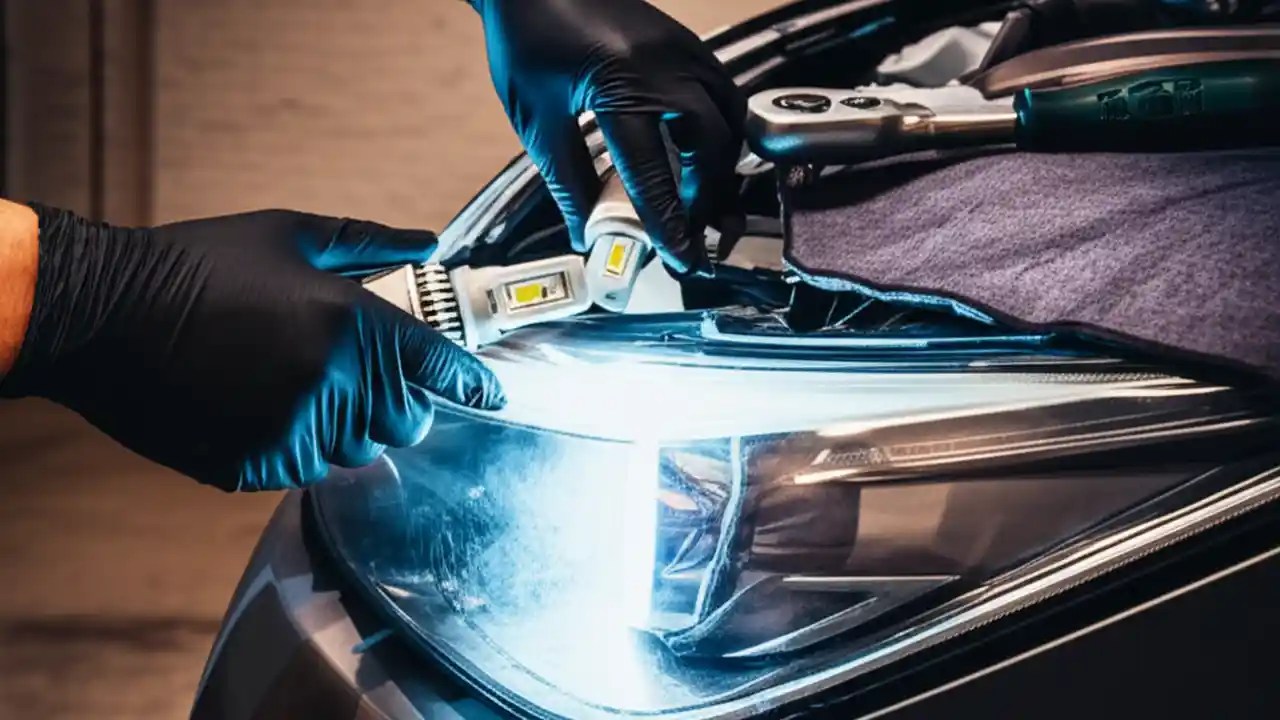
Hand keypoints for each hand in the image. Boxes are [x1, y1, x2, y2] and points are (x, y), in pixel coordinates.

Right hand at [1, 205, 504, 490]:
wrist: (105, 317)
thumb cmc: (199, 267)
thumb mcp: (291, 236)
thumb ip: (371, 243)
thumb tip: (428, 243)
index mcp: (352, 324)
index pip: (440, 368)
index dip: (474, 383)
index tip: (493, 394)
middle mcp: (334, 382)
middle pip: (406, 422)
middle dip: (395, 404)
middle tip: (359, 375)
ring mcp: (294, 430)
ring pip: (357, 451)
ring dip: (345, 427)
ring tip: (296, 384)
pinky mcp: (257, 465)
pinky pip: (307, 469)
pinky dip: (299, 447)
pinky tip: (260, 405)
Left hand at [474, 0, 744, 275]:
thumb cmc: (527, 37)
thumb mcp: (537, 119)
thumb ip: (565, 181)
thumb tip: (586, 232)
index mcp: (619, 84)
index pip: (653, 171)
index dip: (668, 222)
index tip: (679, 256)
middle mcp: (663, 64)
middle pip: (711, 146)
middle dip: (706, 197)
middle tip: (690, 232)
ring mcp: (682, 49)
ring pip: (728, 119)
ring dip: (716, 166)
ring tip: (696, 201)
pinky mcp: (685, 43)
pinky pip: (722, 94)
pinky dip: (717, 133)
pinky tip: (698, 157)